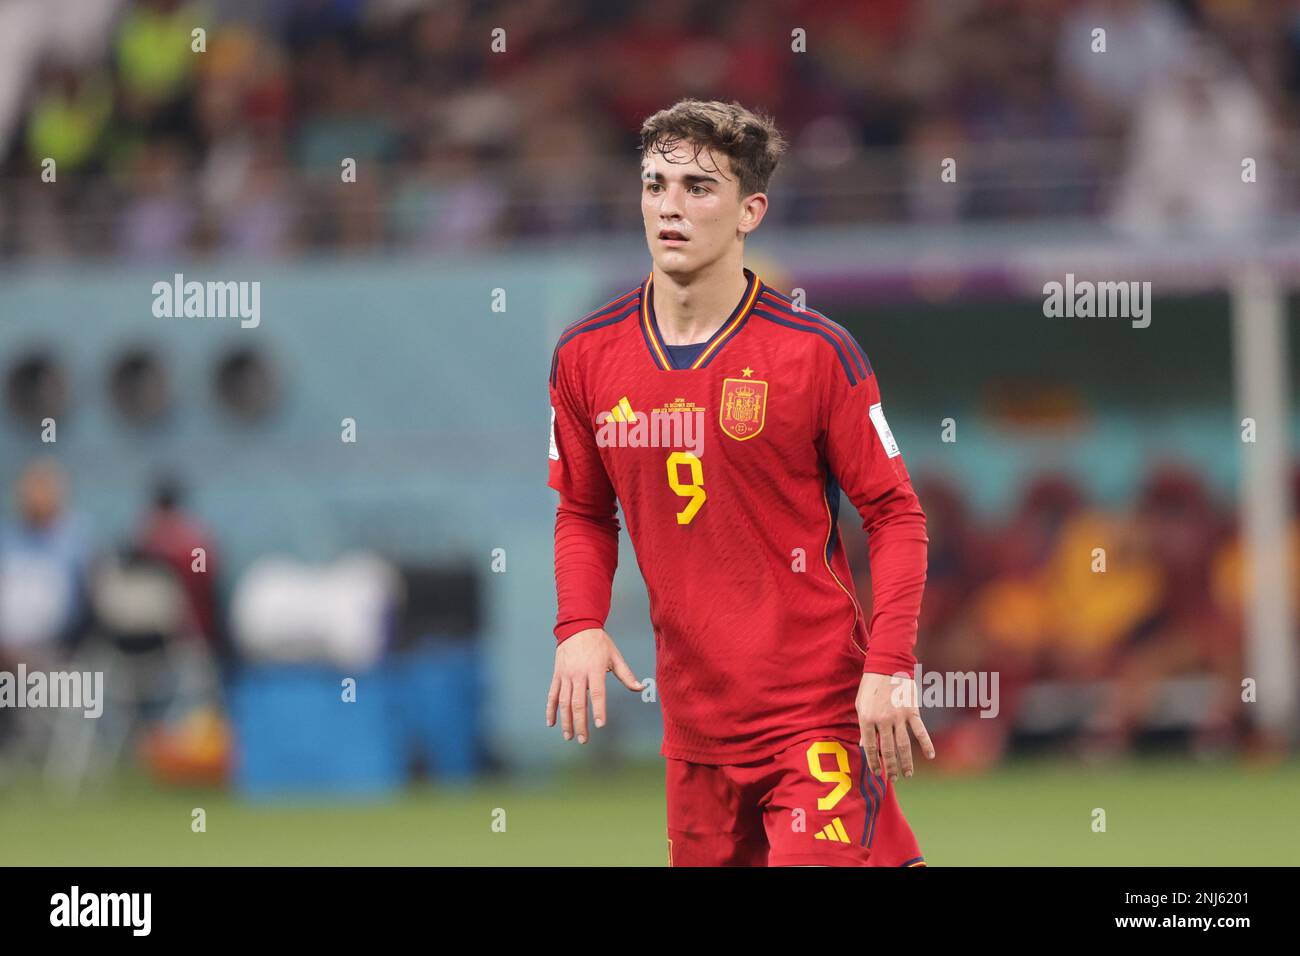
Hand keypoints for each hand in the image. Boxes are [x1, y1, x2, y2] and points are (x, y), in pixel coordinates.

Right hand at [546, 628, 642, 743]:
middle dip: (580, 723)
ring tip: (569, 736)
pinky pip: (552, 694)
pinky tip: (551, 723)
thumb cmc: (599, 642)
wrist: (577, 626)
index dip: (599, 709)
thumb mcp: (615, 656)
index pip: (597, 693)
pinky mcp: (557, 675)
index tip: (600, 725)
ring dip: (565, 721)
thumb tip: (640, 687)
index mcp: (595, 669)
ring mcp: (566, 675)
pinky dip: (550, 709)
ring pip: (564, 702)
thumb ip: (626, 674)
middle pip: (578, 703)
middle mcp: (578, 674)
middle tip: (583, 740)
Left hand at [856, 672, 934, 780]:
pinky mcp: (912, 711)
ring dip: (906, 763)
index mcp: (867, 719)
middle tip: (893, 779)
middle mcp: (883, 720)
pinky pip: (920, 731)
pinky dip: (927, 744)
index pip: (870, 747)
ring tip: (908, 774)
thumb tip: (863, 744)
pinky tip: (931, 756)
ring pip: (903, 746)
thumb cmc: (870, 685)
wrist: (887, 665)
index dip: (874, 762)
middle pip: (888, 750)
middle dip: (890, 767)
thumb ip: (863, 726)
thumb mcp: (860, 705)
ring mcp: (898, 717)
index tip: (877, 773)